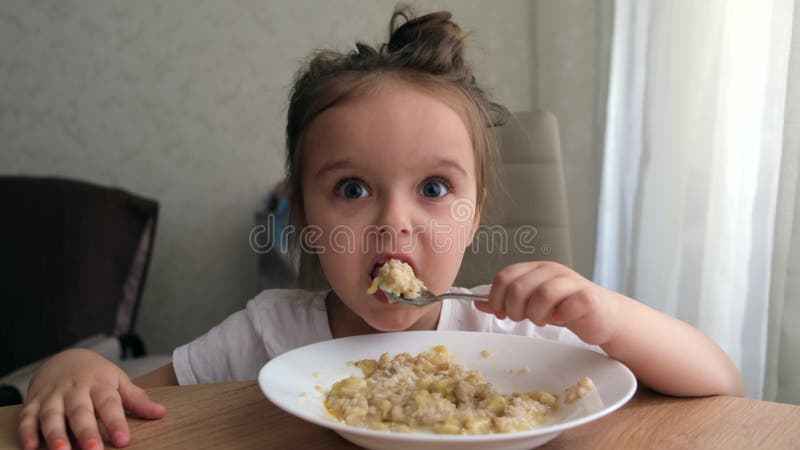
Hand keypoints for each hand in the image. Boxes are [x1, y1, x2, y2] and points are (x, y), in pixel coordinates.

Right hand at [18, 349, 165, 449]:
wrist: (65, 358)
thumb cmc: (97, 376)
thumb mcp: (119, 382)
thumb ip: (138, 399)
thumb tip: (161, 413)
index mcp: (100, 385)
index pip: (110, 404)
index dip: (116, 423)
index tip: (123, 440)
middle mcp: (76, 390)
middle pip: (81, 412)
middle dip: (86, 432)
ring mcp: (54, 396)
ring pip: (53, 415)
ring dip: (55, 433)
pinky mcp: (35, 402)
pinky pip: (28, 416)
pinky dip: (27, 431)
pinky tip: (31, 446)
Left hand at [474, 261, 622, 344]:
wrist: (604, 316)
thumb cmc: (566, 308)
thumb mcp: (532, 303)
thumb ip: (507, 301)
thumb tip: (478, 304)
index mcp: (536, 268)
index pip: (505, 276)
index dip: (496, 297)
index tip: (500, 312)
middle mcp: (552, 270)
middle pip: (518, 288)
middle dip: (514, 309)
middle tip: (522, 319)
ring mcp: (571, 282)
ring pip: (541, 296)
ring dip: (535, 315)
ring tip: (542, 320)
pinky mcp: (587, 298)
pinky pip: (565, 308)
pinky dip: (559, 318)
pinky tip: (562, 319)